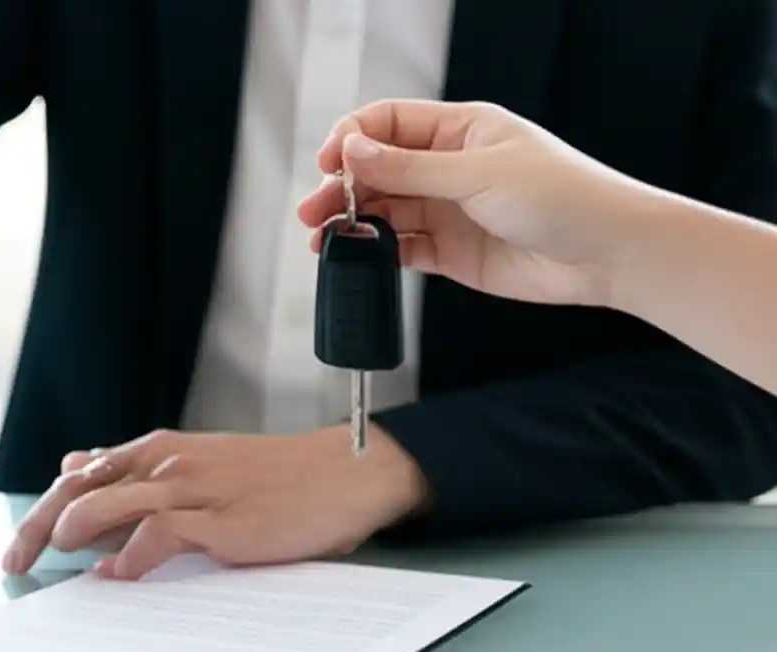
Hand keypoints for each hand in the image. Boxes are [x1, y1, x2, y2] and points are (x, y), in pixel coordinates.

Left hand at [2, 426, 428, 578]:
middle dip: (39, 526)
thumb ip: (136, 468)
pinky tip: (119, 573)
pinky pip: (160, 534)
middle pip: (81, 490)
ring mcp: (194, 491)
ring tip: (57, 558)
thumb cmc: (273, 475)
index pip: (81, 477)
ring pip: (108, 504)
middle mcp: (168, 465)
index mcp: (160, 452)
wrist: (344, 471)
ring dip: (72, 531)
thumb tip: (76, 466)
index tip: (19, 547)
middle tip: (15, 561)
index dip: (42, 512)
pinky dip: (131, 555)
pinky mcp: (222, 521)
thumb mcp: (197, 461)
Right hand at [296, 100, 658, 306]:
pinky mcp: (450, 252)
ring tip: (322, 239)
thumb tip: (352, 150)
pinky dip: (374, 252)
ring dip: (351, 223)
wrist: (609, 255)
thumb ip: (411, 169)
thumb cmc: (565, 197)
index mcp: (460, 130)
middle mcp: (449, 167)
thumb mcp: (480, 174)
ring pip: (383, 211)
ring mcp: (448, 210)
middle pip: (377, 170)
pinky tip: (356, 257)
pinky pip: (400, 248)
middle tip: (313, 211)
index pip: (388, 123)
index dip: (352, 139)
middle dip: (341, 187)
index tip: (330, 163)